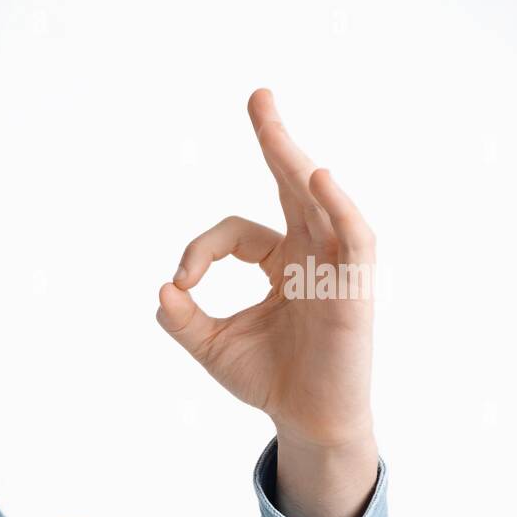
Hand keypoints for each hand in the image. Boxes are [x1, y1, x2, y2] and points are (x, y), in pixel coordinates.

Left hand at [157, 88, 375, 450]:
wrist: (307, 422)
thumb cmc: (269, 380)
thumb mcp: (212, 347)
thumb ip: (183, 319)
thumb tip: (162, 288)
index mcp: (280, 263)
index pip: (234, 233)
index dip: (199, 251)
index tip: (180, 285)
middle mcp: (311, 254)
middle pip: (291, 186)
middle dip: (273, 140)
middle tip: (257, 94)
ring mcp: (335, 267)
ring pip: (318, 200)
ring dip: (293, 160)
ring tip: (268, 121)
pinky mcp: (354, 289)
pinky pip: (354, 238)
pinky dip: (339, 207)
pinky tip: (317, 177)